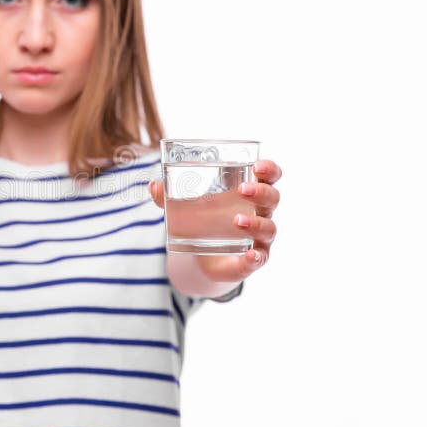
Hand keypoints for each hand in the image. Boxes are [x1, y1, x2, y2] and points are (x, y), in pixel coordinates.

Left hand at [148, 159, 281, 282]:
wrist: (201, 259)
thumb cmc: (202, 222)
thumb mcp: (186, 207)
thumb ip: (169, 197)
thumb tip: (153, 186)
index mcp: (249, 194)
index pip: (269, 177)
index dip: (269, 169)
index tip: (258, 165)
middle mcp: (260, 213)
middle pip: (272, 199)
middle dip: (261, 192)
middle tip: (242, 190)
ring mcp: (259, 238)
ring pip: (269, 228)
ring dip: (256, 223)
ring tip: (237, 221)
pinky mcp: (251, 260)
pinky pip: (260, 258)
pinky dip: (256, 258)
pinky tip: (249, 256)